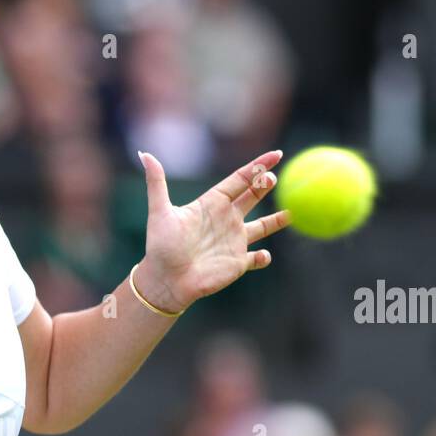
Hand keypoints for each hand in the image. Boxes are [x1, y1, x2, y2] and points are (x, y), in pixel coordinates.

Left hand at [132, 150, 292, 314]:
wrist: (164, 281)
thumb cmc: (161, 247)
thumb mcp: (160, 212)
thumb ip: (156, 182)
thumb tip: (144, 154)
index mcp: (211, 203)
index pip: (239, 179)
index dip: (257, 166)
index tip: (276, 155)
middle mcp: (226, 219)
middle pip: (252, 197)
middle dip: (265, 185)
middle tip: (273, 178)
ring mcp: (233, 241)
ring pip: (261, 227)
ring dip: (276, 220)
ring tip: (291, 212)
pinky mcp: (237, 263)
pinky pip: (256, 258)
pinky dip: (262, 257)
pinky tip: (263, 255)